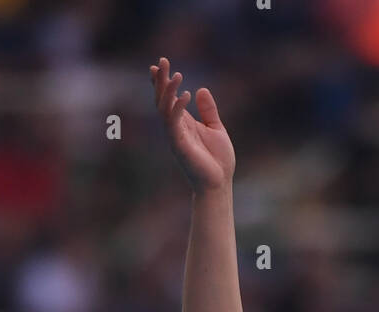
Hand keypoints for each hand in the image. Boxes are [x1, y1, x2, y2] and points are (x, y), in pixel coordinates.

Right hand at [150, 57, 235, 191]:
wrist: (220, 184)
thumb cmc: (218, 161)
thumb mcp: (216, 129)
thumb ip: (208, 111)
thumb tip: (201, 89)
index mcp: (183, 123)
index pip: (168, 99)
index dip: (162, 82)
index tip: (158, 65)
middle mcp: (176, 128)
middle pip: (162, 100)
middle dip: (161, 81)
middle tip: (161, 61)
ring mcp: (175, 137)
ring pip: (164, 109)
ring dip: (168, 91)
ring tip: (176, 74)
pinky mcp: (179, 146)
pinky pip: (174, 123)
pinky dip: (178, 108)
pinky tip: (186, 94)